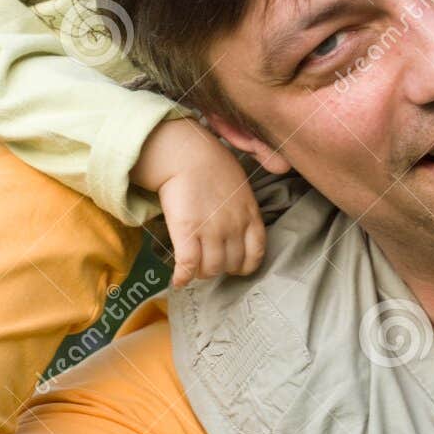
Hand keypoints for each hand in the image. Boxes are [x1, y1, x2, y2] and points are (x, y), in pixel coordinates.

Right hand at [135, 118, 266, 287]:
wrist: (186, 153)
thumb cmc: (211, 162)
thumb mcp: (240, 184)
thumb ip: (243, 206)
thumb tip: (239, 221)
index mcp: (249, 214)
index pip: (256, 254)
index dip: (245, 265)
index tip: (235, 265)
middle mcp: (233, 227)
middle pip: (232, 265)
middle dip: (221, 269)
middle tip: (209, 263)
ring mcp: (211, 231)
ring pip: (211, 269)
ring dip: (201, 273)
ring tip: (194, 268)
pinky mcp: (187, 232)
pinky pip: (188, 266)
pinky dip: (182, 277)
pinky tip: (178, 280)